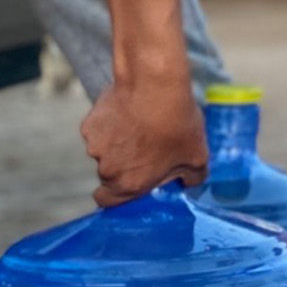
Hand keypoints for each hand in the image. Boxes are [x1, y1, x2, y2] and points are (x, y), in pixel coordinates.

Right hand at [81, 76, 207, 205]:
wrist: (155, 84)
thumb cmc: (176, 123)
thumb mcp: (197, 156)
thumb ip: (192, 178)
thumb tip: (187, 182)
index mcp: (128, 185)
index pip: (107, 202)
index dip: (118, 195)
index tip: (132, 181)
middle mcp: (106, 169)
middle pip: (110, 173)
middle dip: (125, 163)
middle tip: (149, 144)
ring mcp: (94, 145)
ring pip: (104, 148)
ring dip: (119, 140)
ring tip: (142, 122)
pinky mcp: (89, 122)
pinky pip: (99, 128)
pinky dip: (111, 122)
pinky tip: (130, 109)